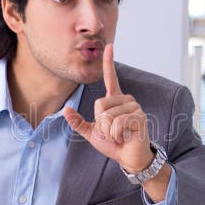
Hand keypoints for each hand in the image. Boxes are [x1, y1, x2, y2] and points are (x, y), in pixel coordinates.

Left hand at [63, 43, 153, 172]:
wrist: (128, 158)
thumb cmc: (113, 143)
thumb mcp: (92, 133)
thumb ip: (79, 122)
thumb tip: (65, 110)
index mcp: (115, 100)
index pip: (111, 78)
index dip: (109, 62)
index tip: (109, 46)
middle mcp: (126, 100)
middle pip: (100, 104)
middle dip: (100, 123)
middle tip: (111, 131)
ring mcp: (134, 107)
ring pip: (108, 115)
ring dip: (108, 131)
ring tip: (118, 135)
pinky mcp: (139, 117)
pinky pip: (117, 123)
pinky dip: (116, 134)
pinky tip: (124, 137)